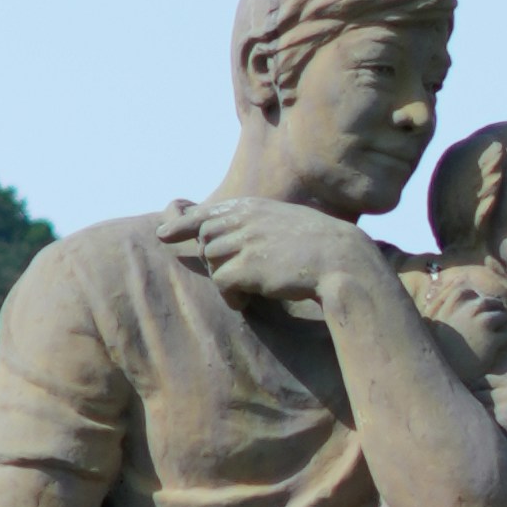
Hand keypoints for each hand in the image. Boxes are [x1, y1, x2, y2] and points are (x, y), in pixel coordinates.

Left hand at [179, 194, 381, 326]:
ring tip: (251, 288)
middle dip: (215, 259)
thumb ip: (255, 224)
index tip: (164, 234)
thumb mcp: (284, 223)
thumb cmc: (319, 246)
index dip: (183, 223)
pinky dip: (232, 296)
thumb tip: (225, 234)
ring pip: (211, 261)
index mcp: (254, 206)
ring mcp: (244, 240)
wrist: (342, 259)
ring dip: (227, 278)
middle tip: (238, 276)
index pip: (207, 212)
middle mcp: (244, 218)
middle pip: (205, 238)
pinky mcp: (247, 266)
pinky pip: (221, 283)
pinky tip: (248, 301)